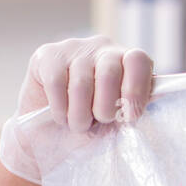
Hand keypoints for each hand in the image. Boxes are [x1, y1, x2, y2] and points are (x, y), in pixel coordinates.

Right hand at [0, 35, 153, 185]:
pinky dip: (59, 109)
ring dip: (79, 116)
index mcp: (127, 62)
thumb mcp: (118, 124)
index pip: (138, 60)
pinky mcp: (47, 54)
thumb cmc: (92, 129)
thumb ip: (130, 112)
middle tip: (98, 121)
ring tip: (78, 124)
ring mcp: (73, 48)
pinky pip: (56, 84)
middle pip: (108, 74)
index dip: (136, 89)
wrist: (52, 137)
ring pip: (81, 84)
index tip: (130, 116)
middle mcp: (102, 48)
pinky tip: (61, 115)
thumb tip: (136, 109)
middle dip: (104, 109)